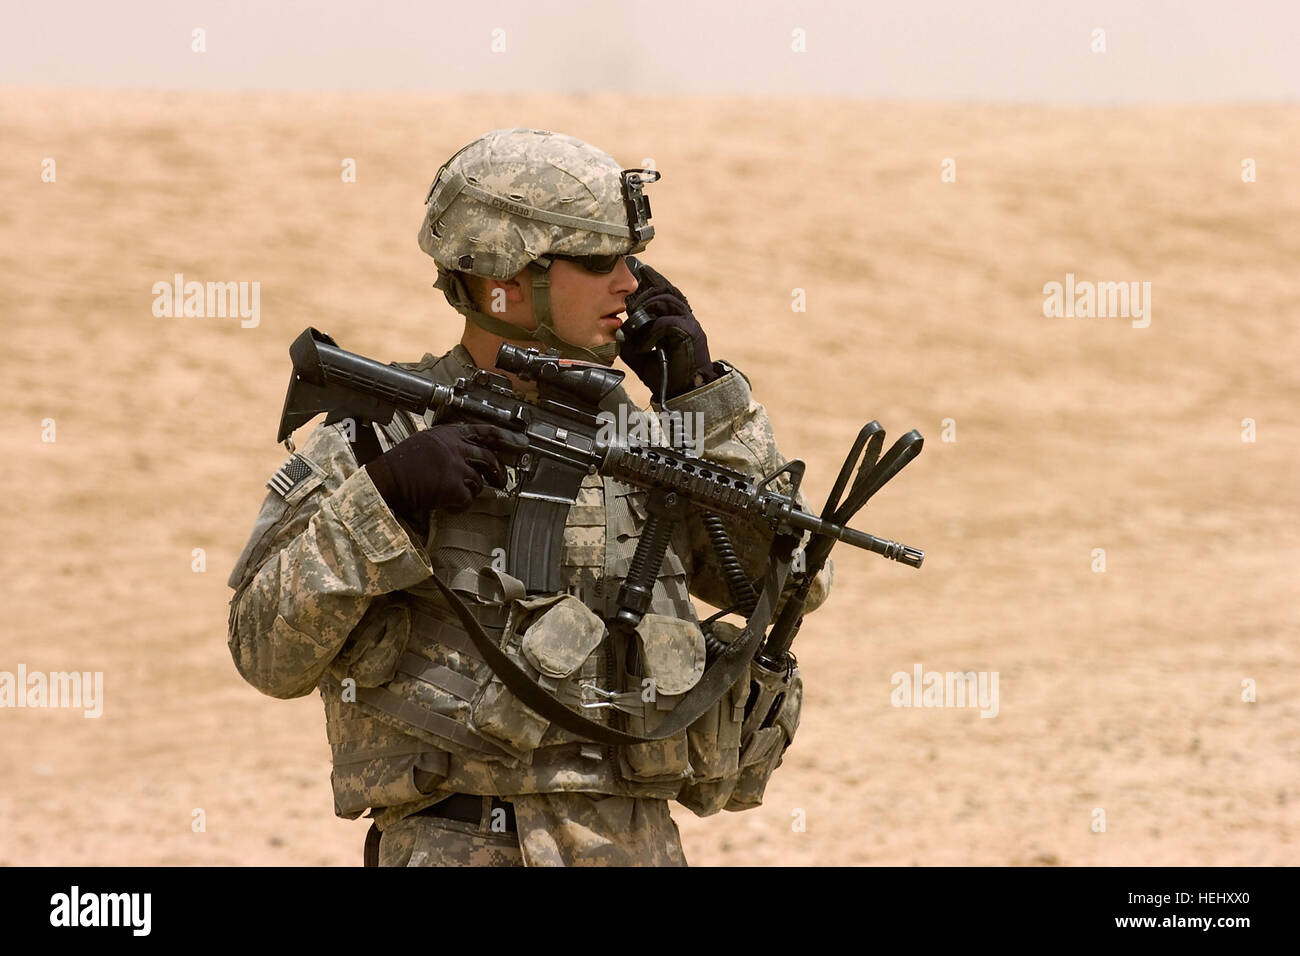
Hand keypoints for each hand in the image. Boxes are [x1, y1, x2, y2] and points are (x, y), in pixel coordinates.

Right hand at [365, 423, 527, 520]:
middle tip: (502, 480)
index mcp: (446, 434)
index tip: (518, 441)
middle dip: (498, 471)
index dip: (503, 436)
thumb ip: (445, 446)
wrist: (385, 482)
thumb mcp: (423, 444)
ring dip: (473, 491)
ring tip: (461, 496)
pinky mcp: (453, 486)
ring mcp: (455, 466)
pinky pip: (468, 498)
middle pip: (488, 456)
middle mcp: (454, 446)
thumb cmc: (398, 467)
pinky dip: (461, 505)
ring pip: (479, 481)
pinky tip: (449, 506)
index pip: (482, 431)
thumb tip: (465, 457)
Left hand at [621, 260, 720, 399]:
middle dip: (648, 287)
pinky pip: (668, 323)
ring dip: (648, 306)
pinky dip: (652, 331)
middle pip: (667, 290)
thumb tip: (618, 330)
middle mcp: (685, 317)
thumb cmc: (664, 374)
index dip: (653, 281)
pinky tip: (643, 344)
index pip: (665, 292)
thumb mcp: (640, 354)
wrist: (684, 391)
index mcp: (676, 319)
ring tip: (634, 315)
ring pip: (667, 301)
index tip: (639, 272)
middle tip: (630, 290)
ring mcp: (689, 324)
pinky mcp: (691, 334)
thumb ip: (630, 339)